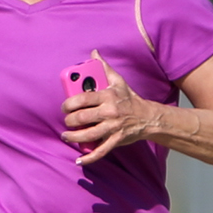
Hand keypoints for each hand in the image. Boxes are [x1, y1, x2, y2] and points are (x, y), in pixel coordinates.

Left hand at [63, 51, 169, 165]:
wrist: (148, 117)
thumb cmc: (129, 98)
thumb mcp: (118, 81)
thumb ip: (104, 68)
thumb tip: (94, 53)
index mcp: (108, 96)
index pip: (82, 99)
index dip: (68, 104)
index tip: (64, 107)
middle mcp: (110, 112)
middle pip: (82, 118)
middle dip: (69, 121)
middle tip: (66, 121)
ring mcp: (113, 128)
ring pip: (88, 135)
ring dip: (73, 137)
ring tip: (66, 136)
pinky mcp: (116, 140)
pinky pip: (101, 151)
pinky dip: (89, 157)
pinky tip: (79, 159)